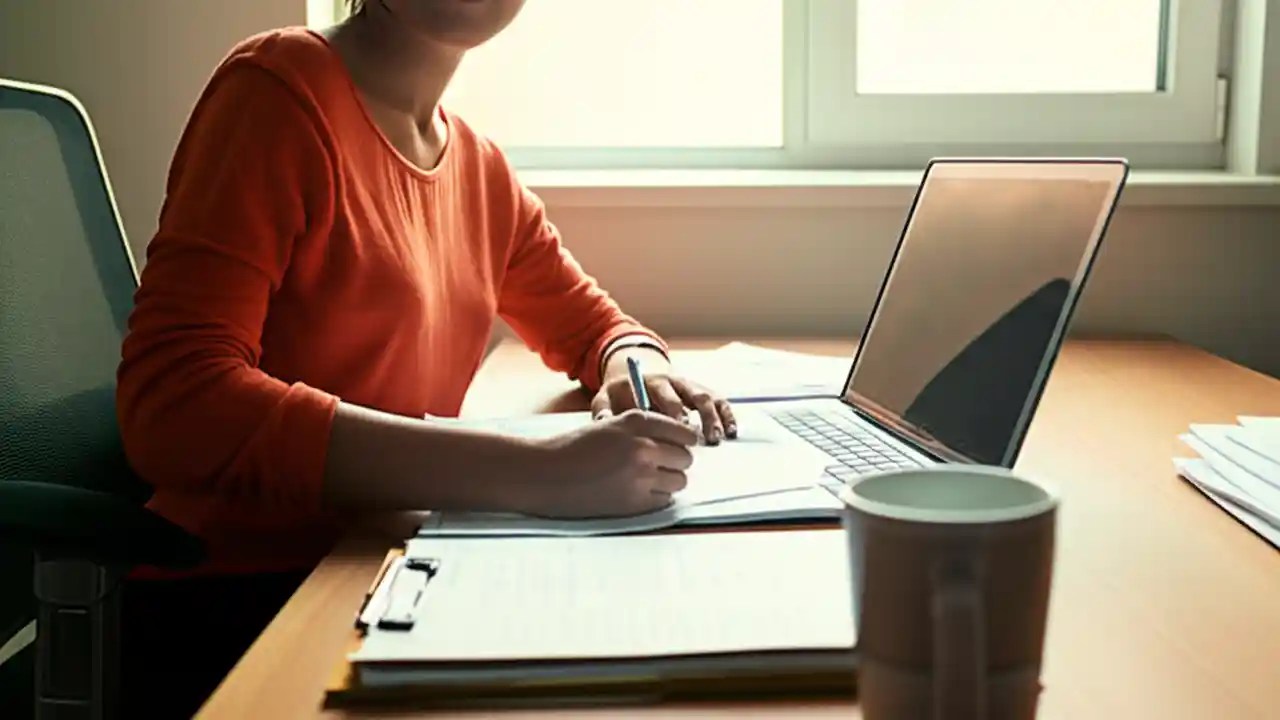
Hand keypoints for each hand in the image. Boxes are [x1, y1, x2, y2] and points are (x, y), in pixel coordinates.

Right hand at [526, 410, 698, 517]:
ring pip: (680, 480)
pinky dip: (656, 498)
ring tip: (646, 481)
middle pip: (686, 458)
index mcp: (637, 422)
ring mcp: (642, 476)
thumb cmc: (572, 447)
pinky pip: (665, 500)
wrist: (545, 473)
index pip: (683, 432)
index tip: (677, 447)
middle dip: (675, 462)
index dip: (683, 441)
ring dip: (668, 481)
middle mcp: (644, 446)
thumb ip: (641, 430)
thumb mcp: (610, 426)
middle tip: (659, 466)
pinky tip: (637, 493)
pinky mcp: (635, 502)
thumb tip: (675, 442)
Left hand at [592, 348, 737, 444]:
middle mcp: (671, 381)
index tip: (672, 431)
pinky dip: (726, 415)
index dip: (668, 411)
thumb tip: (603, 421)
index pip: (659, 395)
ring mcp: (688, 386)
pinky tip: (732, 432)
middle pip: (686, 395)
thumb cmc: (621, 393)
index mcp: (647, 382)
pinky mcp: (702, 392)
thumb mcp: (606, 396)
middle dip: (692, 415)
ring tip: (716, 438)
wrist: (637, 371)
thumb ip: (602, 408)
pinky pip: (718, 400)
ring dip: (712, 417)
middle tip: (696, 438)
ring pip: (705, 397)